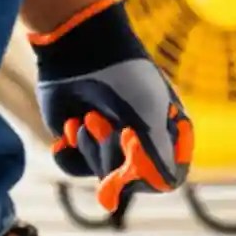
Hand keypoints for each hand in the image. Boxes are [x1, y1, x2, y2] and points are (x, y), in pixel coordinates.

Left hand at [32, 1, 192, 211]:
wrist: (81, 48)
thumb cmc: (125, 79)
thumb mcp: (149, 117)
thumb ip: (158, 156)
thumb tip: (167, 187)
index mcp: (167, 137)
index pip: (166, 178)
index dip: (148, 173)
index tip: (132, 153)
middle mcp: (139, 145)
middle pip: (129, 181)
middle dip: (111, 151)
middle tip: (102, 120)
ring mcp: (108, 145)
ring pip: (100, 175)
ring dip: (90, 146)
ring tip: (87, 116)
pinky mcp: (79, 142)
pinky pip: (73, 168)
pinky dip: (68, 149)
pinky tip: (71, 123)